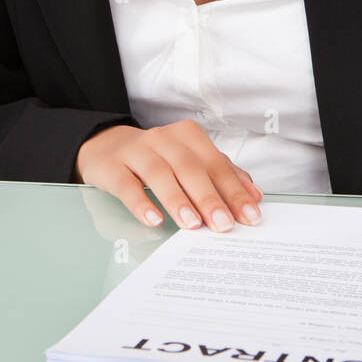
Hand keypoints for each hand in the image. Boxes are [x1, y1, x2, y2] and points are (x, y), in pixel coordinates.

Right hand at [73, 121, 263, 232]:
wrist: (107, 146)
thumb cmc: (159, 158)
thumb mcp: (189, 160)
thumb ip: (221, 174)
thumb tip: (254, 195)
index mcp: (189, 136)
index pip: (217, 164)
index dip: (235, 191)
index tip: (250, 216)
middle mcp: (164, 139)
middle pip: (190, 168)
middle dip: (210, 197)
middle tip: (224, 224)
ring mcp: (137, 151)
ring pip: (160, 174)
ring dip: (178, 200)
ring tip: (192, 224)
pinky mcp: (112, 167)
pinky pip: (127, 185)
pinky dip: (141, 203)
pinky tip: (154, 220)